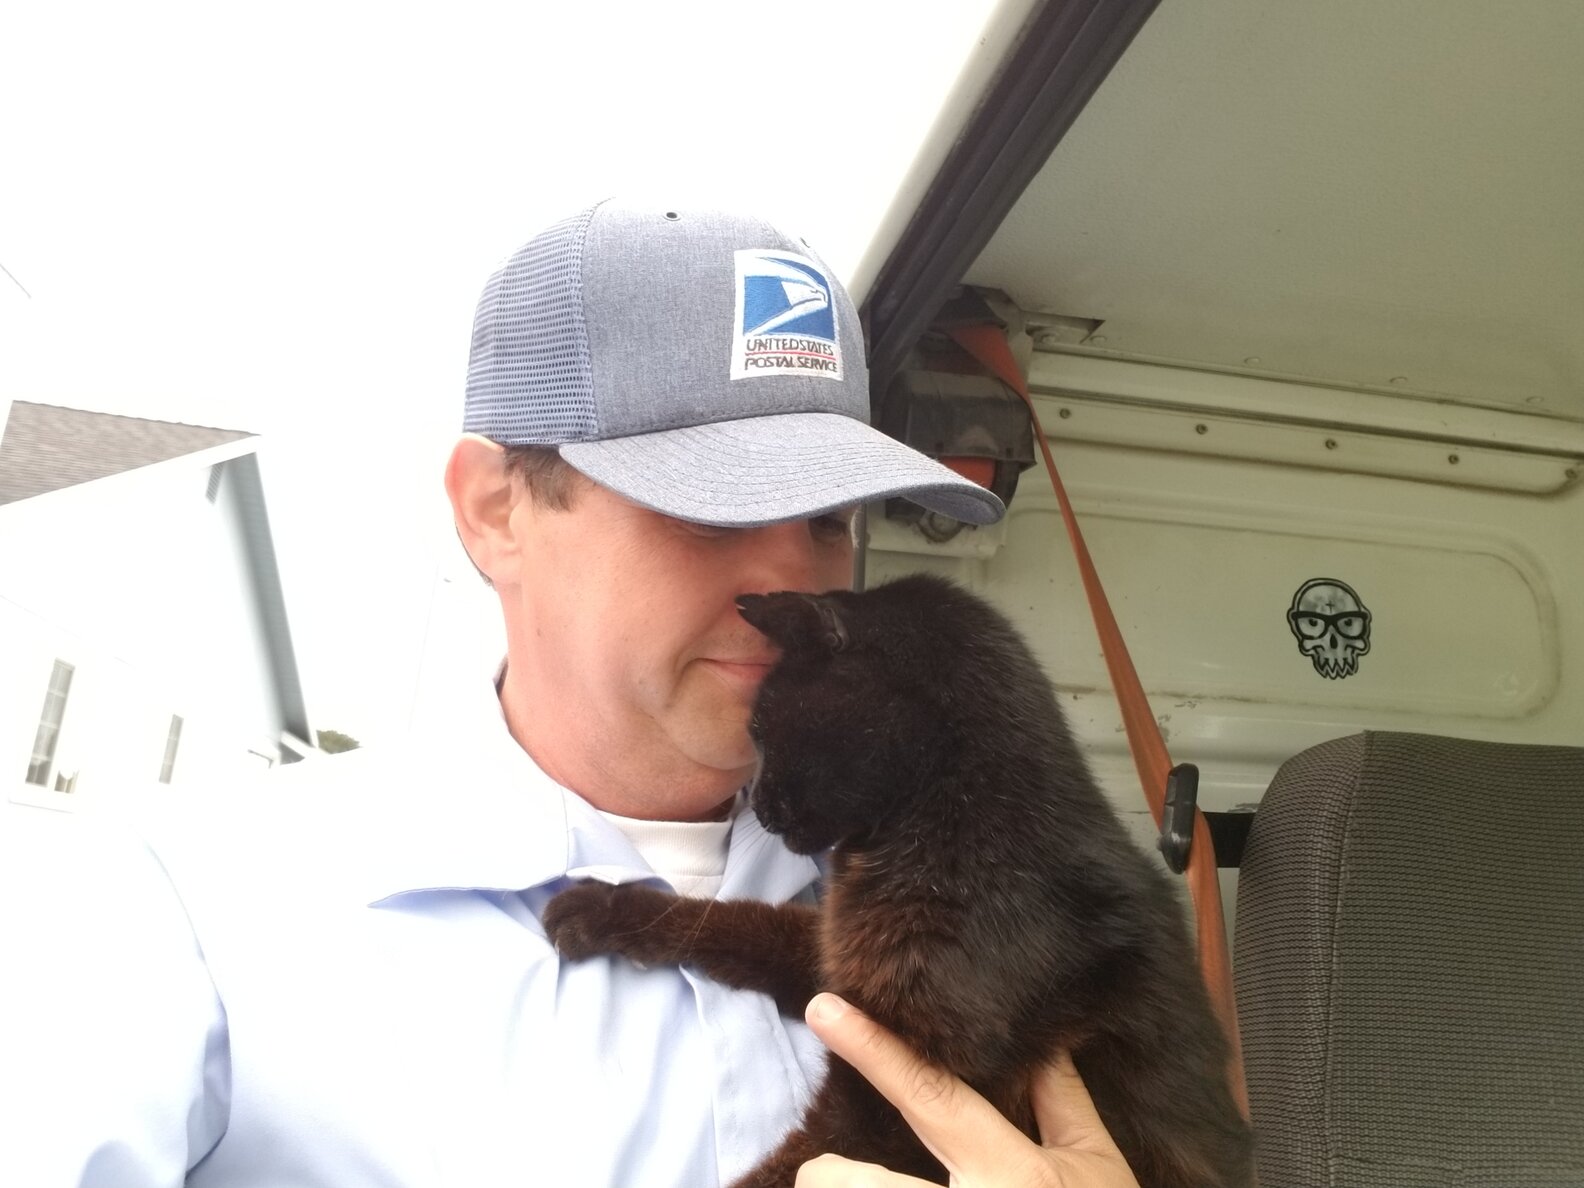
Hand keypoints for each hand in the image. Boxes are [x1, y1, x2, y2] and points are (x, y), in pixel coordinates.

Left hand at [796, 994, 1140, 1187]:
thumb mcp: (1096, 1169)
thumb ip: (1063, 1103)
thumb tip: (1040, 1041)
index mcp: (1013, 1176)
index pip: (930, 1096)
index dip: (875, 1050)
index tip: (824, 1010)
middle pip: (861, 1184)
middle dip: (826, 1175)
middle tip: (822, 1171)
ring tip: (838, 1186)